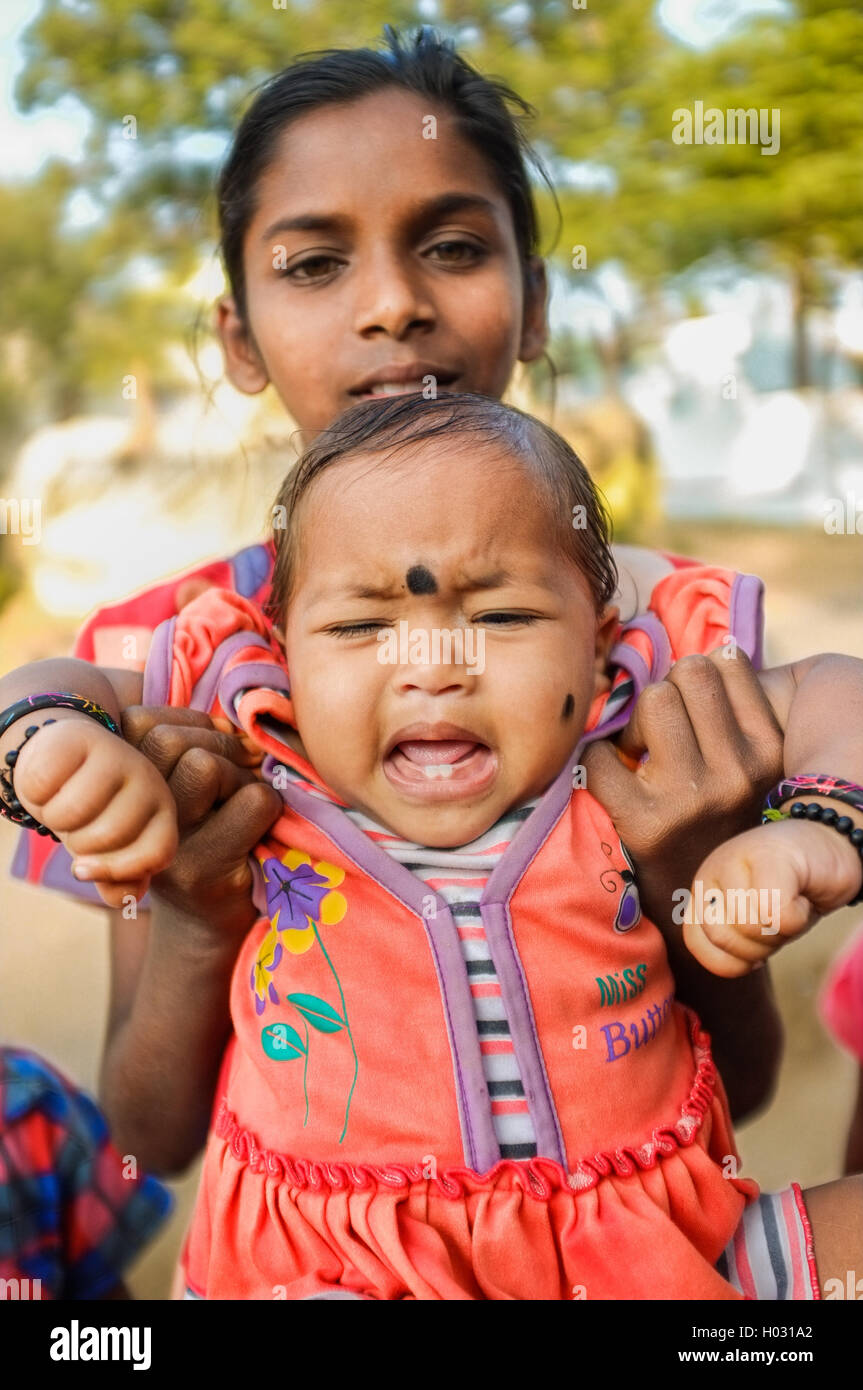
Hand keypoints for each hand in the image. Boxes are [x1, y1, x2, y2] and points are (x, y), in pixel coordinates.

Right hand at [13, 716, 177, 907]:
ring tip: (60, 807)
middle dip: (78, 843)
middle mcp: (148, 780)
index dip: (119, 870)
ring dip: (53, 819)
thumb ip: (119, 880)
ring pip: (74, 811)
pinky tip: (47, 784)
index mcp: (162, 810)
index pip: (156, 852)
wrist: (64, 757)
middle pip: (110, 834)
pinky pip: (44, 785)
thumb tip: (123, 899)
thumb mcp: (105, 850)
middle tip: (73, 828)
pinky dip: (36, 794)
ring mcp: (117, 755)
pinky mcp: (80, 739)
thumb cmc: (91, 812)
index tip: (82, 870)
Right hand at [122, 707, 283, 935]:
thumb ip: (195, 746)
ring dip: (241, 775)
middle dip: (219, 743)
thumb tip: (234, 721)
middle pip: (169, 741)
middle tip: (239, 770)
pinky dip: (270, 804)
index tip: (212, 744)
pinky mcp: (202, 869)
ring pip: (204, 765)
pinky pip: (253, 801)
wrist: (202, 927)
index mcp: (121, 789)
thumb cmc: (202, 843)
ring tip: (243, 802)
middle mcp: (131, 815)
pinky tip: (260, 828)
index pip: (139, 721)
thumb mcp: (184, 790)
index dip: (188, 721)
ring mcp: (163, 843)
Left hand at [582, 649, 784, 925]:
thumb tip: (712, 649)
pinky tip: (613, 784)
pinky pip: (601, 754)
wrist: (702, 914)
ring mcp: (691, 797)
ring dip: (635, 722)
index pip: (726, 662)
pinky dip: (596, 764)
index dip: (697, 680)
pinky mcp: (644, 822)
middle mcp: (738, 772)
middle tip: (658, 735)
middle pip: (688, 673)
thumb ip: (733, 716)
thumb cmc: (716, 823)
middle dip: (664, 694)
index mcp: (768, 753)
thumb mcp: (748, 769)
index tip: (691, 713)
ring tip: (640, 757)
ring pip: (653, 698)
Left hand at [683, 816, 862, 976]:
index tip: (758, 942)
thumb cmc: (792, 891)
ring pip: (749, 927)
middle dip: (759, 944)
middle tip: (778, 920)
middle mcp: (712, 872)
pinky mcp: (771, 856)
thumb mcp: (755, 924)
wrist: (831, 849)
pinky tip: (802, 898)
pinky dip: (797, 918)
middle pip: (722, 938)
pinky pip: (776, 913)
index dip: (734, 957)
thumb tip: (726, 965)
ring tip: (790, 904)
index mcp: (702, 892)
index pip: (697, 942)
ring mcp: (737, 859)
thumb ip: (730, 941)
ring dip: (781, 930)